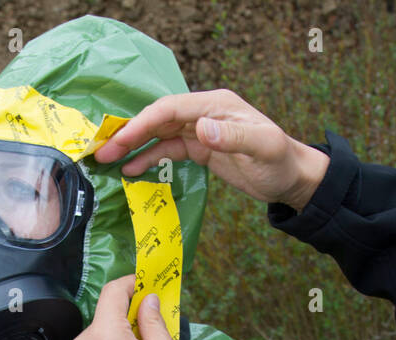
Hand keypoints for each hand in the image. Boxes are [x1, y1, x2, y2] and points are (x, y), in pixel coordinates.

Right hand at [93, 89, 329, 211]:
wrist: (292, 178)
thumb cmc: (280, 161)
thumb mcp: (261, 148)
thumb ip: (233, 137)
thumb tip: (201, 130)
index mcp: (215, 105)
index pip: (170, 108)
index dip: (143, 122)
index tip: (120, 139)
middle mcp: (204, 113)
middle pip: (158, 118)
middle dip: (129, 133)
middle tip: (103, 152)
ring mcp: (200, 131)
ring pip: (159, 133)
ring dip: (134, 146)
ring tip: (109, 161)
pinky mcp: (200, 149)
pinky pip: (168, 150)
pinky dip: (149, 158)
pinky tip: (132, 170)